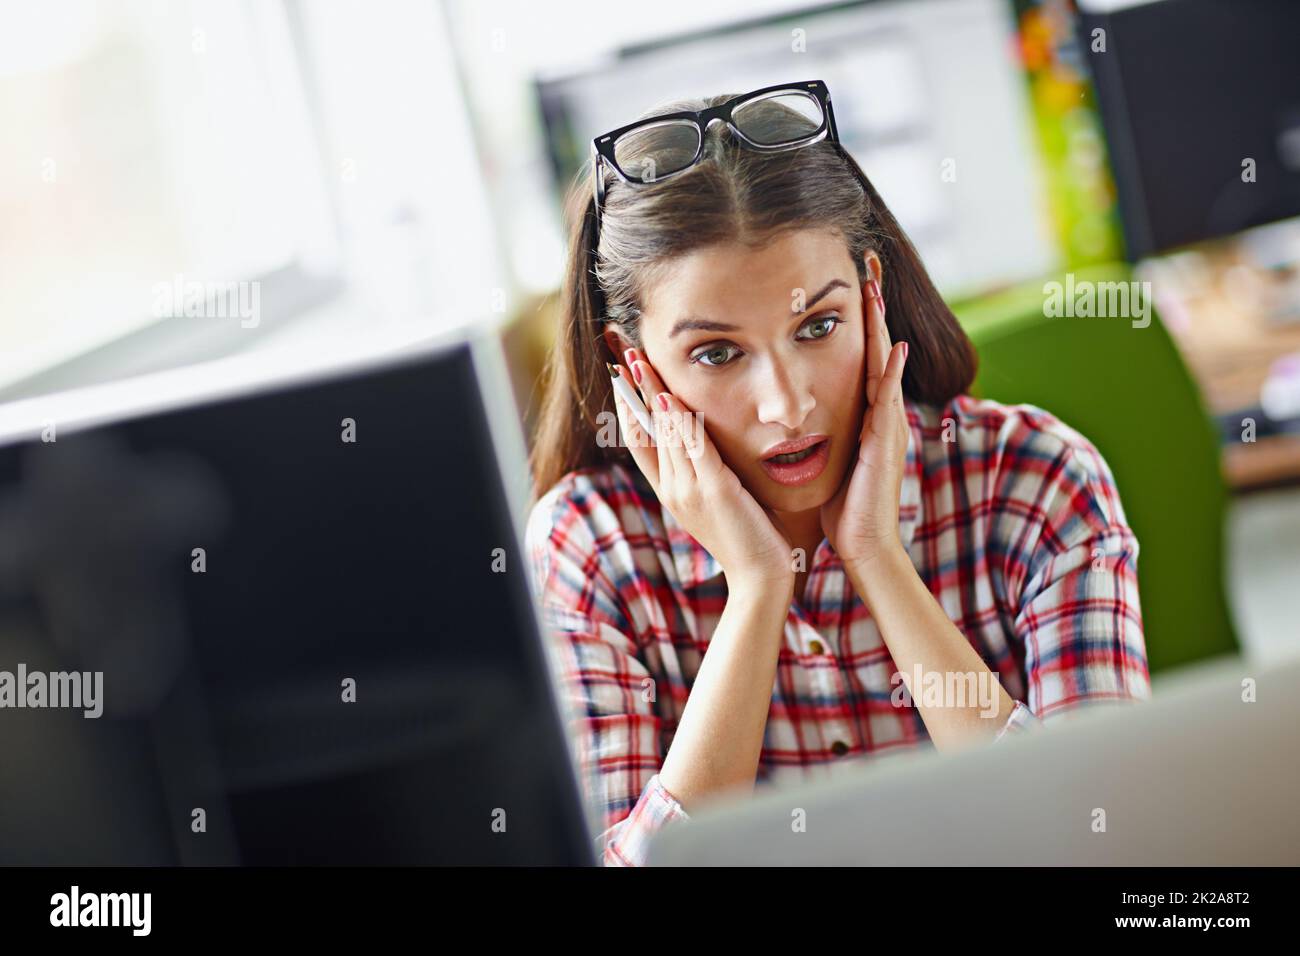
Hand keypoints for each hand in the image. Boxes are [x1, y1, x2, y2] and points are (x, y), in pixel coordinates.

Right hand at [611, 348, 794, 593]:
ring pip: (664, 433)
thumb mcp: (722, 500)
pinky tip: (669, 395)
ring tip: (641, 361)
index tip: (624, 377)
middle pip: (646, 429)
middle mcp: (673, 489)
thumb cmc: (751, 538)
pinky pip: (692, 447)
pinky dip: (679, 420)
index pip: (641, 442)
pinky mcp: (714, 491)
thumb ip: (710, 471)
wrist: (761, 577)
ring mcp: (689, 490)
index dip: (629, 408)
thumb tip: (708, 441)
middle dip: (635, 389)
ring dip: (651, 393)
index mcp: (672, 492)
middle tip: (627, 353)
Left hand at [820, 275, 909, 567]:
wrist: (863, 547)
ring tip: (874, 289)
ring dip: (880, 326)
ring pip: (884, 364)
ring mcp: (888, 427)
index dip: (855, 322)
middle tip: (866, 265)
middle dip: (872, 309)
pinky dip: (892, 372)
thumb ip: (822, 435)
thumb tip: (794, 418)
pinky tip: (894, 345)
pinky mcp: (886, 444)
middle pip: (877, 349)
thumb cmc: (841, 510)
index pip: (860, 358)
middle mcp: (881, 415)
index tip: (847, 284)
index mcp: (866, 417)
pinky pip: (888, 400)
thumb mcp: (828, 461)